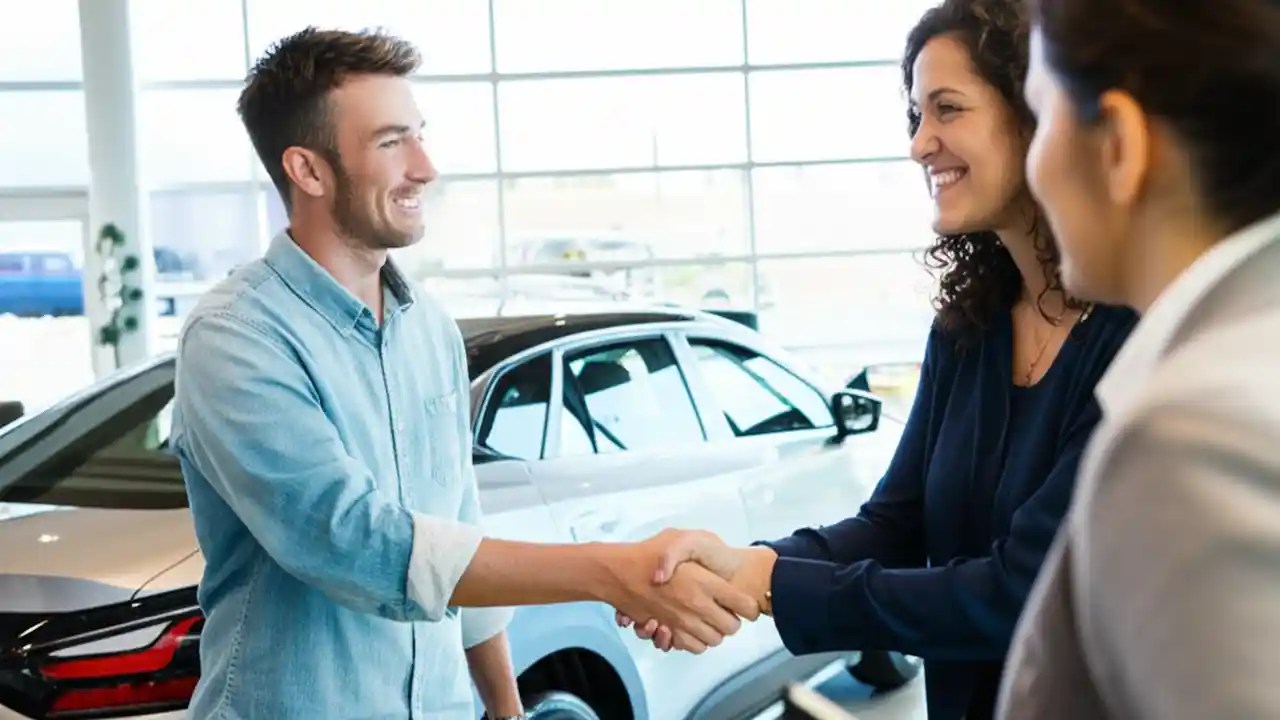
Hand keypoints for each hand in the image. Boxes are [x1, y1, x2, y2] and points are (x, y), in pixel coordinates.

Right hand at [605, 531, 760, 653]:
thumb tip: (718, 580)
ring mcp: (682, 622)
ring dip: (714, 631)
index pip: (745, 606)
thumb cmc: (648, 552)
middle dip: (732, 619)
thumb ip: (700, 551)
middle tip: (725, 608)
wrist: (617, 572)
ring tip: (708, 617)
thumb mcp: (679, 537)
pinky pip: (694, 646)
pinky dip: (696, 641)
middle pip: (732, 627)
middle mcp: (696, 605)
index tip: (744, 603)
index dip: (749, 606)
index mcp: (705, 582)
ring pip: (714, 640)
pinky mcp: (669, 631)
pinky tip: (692, 626)